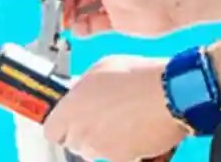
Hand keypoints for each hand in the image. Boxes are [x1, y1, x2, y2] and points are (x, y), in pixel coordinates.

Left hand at [45, 54, 186, 161]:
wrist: (169, 93)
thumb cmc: (139, 75)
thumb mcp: (103, 67)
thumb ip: (84, 87)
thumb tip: (79, 93)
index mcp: (71, 106)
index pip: (52, 131)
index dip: (63, 126)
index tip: (74, 121)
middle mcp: (80, 129)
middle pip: (74, 143)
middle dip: (87, 134)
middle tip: (106, 120)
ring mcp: (98, 147)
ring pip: (94, 153)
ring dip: (105, 143)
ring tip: (126, 124)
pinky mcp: (118, 159)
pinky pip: (116, 158)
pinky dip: (126, 151)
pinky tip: (138, 134)